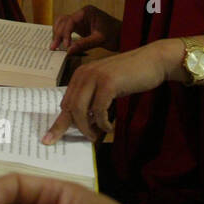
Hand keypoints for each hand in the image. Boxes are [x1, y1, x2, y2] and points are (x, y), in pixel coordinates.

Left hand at [43, 41, 172, 142]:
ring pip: (80, 109)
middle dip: (64, 128)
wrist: (152, 60)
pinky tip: (108, 127)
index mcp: (80, 74)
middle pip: (68, 107)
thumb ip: (93, 98)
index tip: (51, 138)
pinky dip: (102, 122)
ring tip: (94, 136)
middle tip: (68, 143)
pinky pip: (99, 109)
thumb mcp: (106, 85)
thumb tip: (83, 122)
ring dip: (86, 128)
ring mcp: (96, 77)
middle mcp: (84, 74)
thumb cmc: (130, 75)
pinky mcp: (108, 82)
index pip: (65, 102)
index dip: (60, 122)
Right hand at [50, 5, 120, 52]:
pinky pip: (67, 29)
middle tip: (54, 47)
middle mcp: (82, 14)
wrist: (124, 35)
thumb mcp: (100, 39)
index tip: (65, 45)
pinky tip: (61, 44)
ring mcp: (80, 20)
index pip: (70, 21)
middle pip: (64, 22)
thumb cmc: (115, 34)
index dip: (65, 33)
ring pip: (62, 24)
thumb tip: (68, 50)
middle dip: (58, 34)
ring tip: (55, 46)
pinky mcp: (80, 28)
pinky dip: (63, 35)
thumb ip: (84, 44)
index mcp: (87, 12)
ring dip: (58, 34)